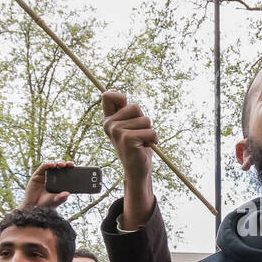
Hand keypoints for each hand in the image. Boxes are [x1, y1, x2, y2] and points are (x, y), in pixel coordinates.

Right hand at [22, 160, 74, 208]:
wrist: (34, 206)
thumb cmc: (46, 203)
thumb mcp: (55, 200)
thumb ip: (61, 197)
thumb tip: (68, 194)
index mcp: (59, 182)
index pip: (65, 172)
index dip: (69, 167)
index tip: (73, 166)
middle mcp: (52, 177)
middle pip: (59, 166)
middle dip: (65, 163)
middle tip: (69, 164)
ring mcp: (45, 175)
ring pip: (52, 165)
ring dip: (57, 162)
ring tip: (61, 164)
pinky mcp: (37, 174)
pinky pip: (43, 167)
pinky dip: (48, 164)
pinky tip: (52, 165)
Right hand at [102, 90, 156, 230]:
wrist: (138, 170)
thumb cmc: (137, 146)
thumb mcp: (130, 125)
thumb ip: (125, 110)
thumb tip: (114, 90)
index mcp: (108, 120)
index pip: (108, 95)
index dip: (120, 97)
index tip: (125, 105)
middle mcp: (109, 124)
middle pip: (135, 107)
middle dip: (143, 120)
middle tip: (138, 135)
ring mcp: (117, 131)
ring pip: (145, 120)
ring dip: (149, 131)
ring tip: (142, 142)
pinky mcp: (127, 139)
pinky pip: (150, 131)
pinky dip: (153, 140)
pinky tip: (145, 148)